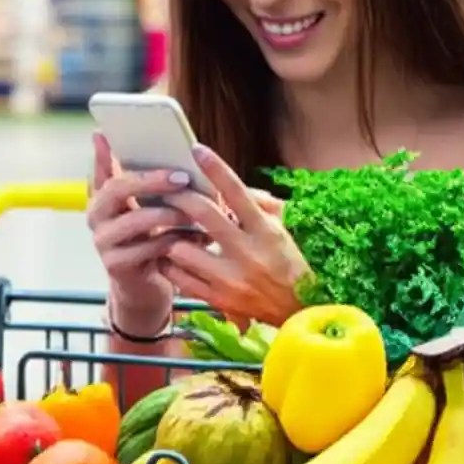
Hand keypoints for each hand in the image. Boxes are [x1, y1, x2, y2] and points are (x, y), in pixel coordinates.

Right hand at [87, 132, 192, 335]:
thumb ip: (149, 183)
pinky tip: (198, 237)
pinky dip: (175, 241)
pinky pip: (148, 248)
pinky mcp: (116, 265)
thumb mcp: (148, 207)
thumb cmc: (151, 239)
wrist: (145, 287)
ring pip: (135, 220)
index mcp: (102, 197)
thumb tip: (168, 154)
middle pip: (116, 189)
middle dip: (151, 180)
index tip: (115, 135)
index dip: (106, 153)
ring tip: (196, 211)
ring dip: (170, 213)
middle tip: (182, 177)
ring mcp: (103, 241)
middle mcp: (96, 216)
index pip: (100, 168)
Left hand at [160, 144, 308, 325]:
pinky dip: (169, 264)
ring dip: (170, 235)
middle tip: (165, 189)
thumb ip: (259, 203)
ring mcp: (230, 279)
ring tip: (167, 230)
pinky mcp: (217, 300)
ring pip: (181, 248)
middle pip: (203, 215)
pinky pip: (179, 277)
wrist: (299, 312)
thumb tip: (230, 185)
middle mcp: (247, 253)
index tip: (196, 150)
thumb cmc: (290, 264)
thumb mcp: (283, 229)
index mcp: (266, 231)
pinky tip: (170, 257)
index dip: (216, 169)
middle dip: (179, 197)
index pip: (238, 192)